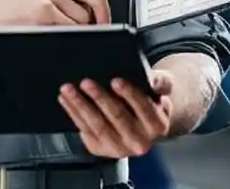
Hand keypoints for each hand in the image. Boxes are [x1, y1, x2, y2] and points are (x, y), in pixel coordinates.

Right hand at [0, 0, 132, 26]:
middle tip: (102, 25)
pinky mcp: (46, 7)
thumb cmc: (17, 10)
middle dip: (103, 16)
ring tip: (56, 25)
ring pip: (85, 17)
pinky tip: (49, 29)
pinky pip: (72, 28)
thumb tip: (95, 12)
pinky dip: (66, 35)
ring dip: (78, 29)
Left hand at [59, 70, 175, 157]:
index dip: (129, 94)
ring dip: (80, 106)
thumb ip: (162, 82)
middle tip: (85, 82)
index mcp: (157, 126)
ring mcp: (118, 148)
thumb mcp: (163, 88)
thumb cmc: (152, 100)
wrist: (144, 124)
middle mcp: (139, 142)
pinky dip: (73, 113)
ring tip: (68, 89)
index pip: (143, 108)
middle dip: (100, 98)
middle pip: (117, 117)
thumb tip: (154, 81)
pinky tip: (65, 100)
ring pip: (97, 126)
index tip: (115, 81)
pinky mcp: (100, 149)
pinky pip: (84, 130)